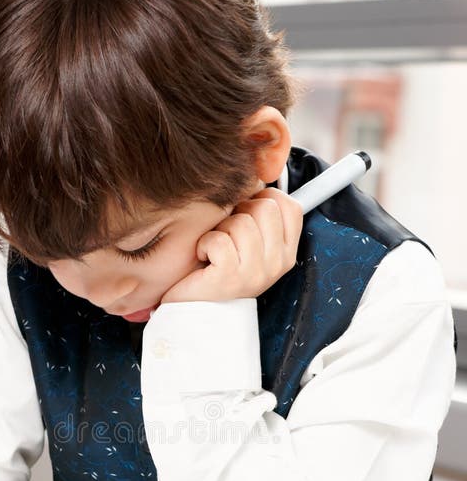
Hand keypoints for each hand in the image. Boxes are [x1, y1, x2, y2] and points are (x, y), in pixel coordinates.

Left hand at [159, 188, 302, 304]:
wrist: (191, 307)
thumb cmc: (215, 267)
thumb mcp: (246, 241)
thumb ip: (260, 214)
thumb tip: (262, 173)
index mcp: (286, 253)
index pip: (290, 206)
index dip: (263, 199)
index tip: (245, 216)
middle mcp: (277, 265)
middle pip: (264, 207)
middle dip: (237, 214)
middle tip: (226, 237)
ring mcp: (257, 274)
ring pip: (241, 222)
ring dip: (218, 231)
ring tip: (214, 251)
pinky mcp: (231, 280)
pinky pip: (218, 240)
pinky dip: (203, 244)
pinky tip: (203, 260)